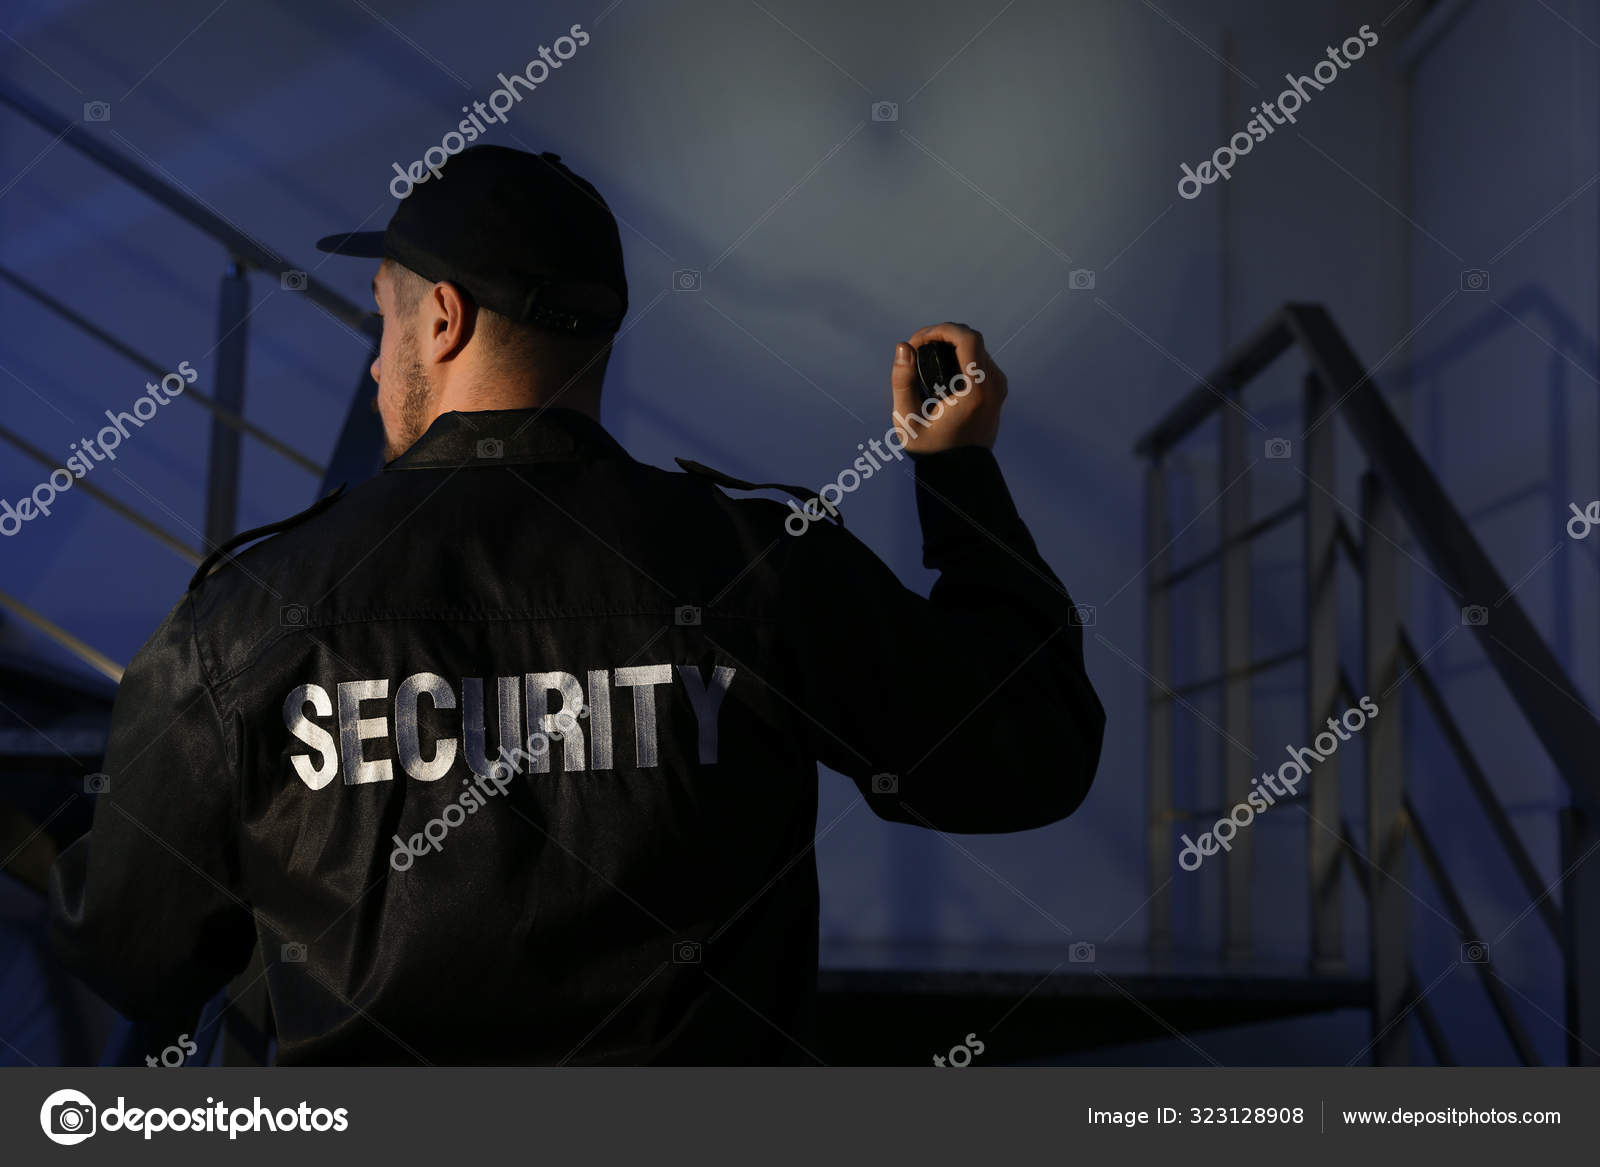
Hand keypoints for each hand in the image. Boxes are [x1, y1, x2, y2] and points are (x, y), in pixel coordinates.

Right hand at [889, 321, 1007, 452]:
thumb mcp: (907, 419)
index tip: (918, 342)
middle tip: (915, 348)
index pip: (967, 339)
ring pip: (976, 346)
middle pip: (971, 338)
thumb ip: (902, 382)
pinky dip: (959, 354)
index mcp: (977, 391)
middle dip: (941, 335)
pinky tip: (939, 365)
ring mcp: (999, 386)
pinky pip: (980, 359)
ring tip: (923, 355)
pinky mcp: (997, 389)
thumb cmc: (932, 449)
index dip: (940, 330)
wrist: (961, 471)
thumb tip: (904, 347)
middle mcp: (994, 385)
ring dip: (949, 343)